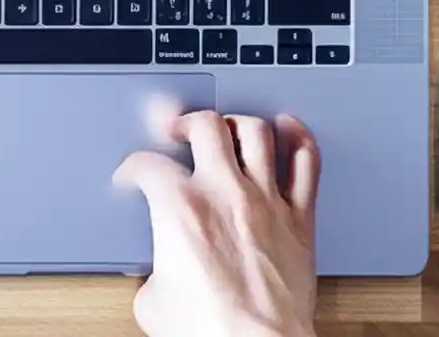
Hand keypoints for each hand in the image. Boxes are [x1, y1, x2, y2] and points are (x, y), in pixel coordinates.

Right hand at [114, 110, 320, 336]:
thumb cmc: (208, 331)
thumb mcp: (153, 299)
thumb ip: (156, 269)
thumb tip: (162, 271)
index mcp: (179, 207)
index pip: (147, 165)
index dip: (132, 169)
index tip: (134, 177)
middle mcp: (224, 192)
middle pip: (204, 125)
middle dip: (184, 122)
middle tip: (178, 131)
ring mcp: (265, 201)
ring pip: (255, 132)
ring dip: (236, 123)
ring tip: (226, 128)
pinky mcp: (299, 219)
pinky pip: (306, 162)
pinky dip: (298, 137)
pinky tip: (288, 129)